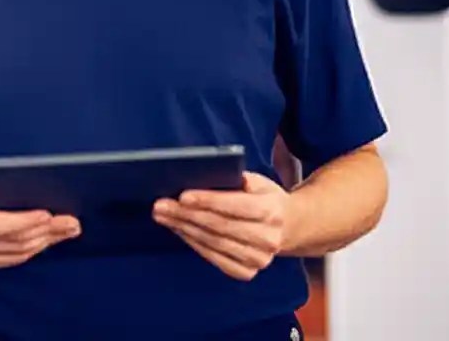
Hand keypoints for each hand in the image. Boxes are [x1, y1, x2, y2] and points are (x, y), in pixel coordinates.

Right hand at [0, 161, 79, 269]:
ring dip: (45, 242)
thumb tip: (38, 180)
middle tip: (71, 222)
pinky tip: (49, 239)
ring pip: (16, 252)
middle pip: (12, 239)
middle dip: (46, 231)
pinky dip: (33, 249)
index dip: (24, 221)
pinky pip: (11, 259)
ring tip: (66, 229)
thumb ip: (1, 174)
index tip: (47, 214)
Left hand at [152, 172, 291, 280]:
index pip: (235, 206)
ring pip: (213, 243)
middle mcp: (267, 238)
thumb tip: (201, 176)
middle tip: (161, 206)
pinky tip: (179, 230)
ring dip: (184, 229)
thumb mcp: (258, 182)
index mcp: (271, 211)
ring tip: (164, 216)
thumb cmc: (264, 199)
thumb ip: (236, 179)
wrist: (287, 227)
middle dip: (186, 215)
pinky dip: (193, 243)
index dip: (208, 201)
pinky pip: (213, 258)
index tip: (182, 196)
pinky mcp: (247, 272)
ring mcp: (257, 259)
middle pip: (219, 226)